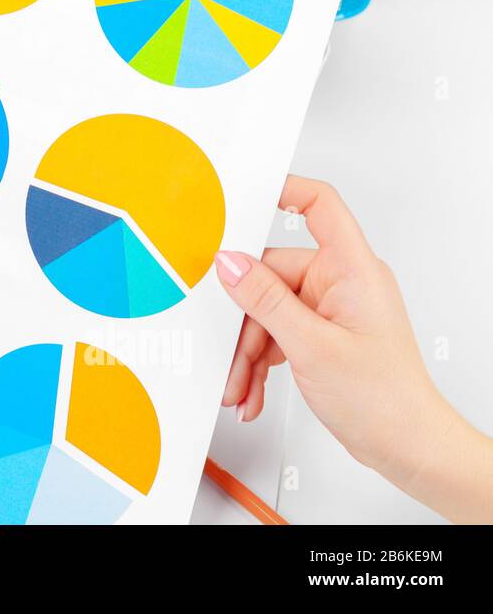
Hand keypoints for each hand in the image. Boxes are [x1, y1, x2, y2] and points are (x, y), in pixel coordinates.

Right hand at [215, 175, 492, 522]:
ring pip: (267, 311)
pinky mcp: (322, 333)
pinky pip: (277, 333)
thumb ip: (265, 300)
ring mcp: (331, 308)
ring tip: (242, 385)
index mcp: (352, 270)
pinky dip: (260, 362)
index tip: (240, 196)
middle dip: (246, 323)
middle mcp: (342, 282)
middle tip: (232, 355)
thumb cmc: (385, 399)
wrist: (407, 446)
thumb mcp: (311, 347)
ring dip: (249, 352)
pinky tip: (253, 388)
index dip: (282, 190)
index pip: (319, 206)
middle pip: (271, 276)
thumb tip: (230, 263)